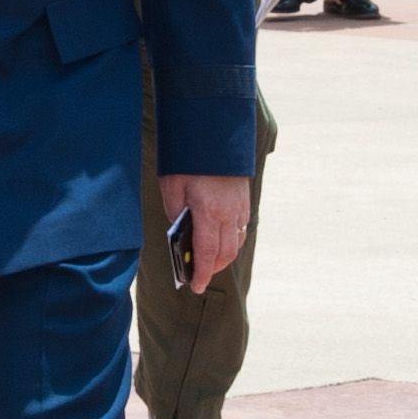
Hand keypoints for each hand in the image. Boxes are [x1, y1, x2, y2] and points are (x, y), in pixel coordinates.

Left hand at [158, 171, 251, 292]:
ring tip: (206, 259)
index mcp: (209, 213)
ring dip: (222, 255)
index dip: (201, 274)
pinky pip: (240, 227)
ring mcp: (240, 206)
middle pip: (225, 254)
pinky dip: (230, 238)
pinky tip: (218, 237)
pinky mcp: (245, 199)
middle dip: (212, 269)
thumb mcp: (172, 187)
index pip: (207, 254)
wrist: (214, 132)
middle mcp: (229, 214)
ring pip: (235, 242)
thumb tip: (180, 232)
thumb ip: (176, 214)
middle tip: (198, 276)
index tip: (195, 287)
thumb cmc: (189, 159)